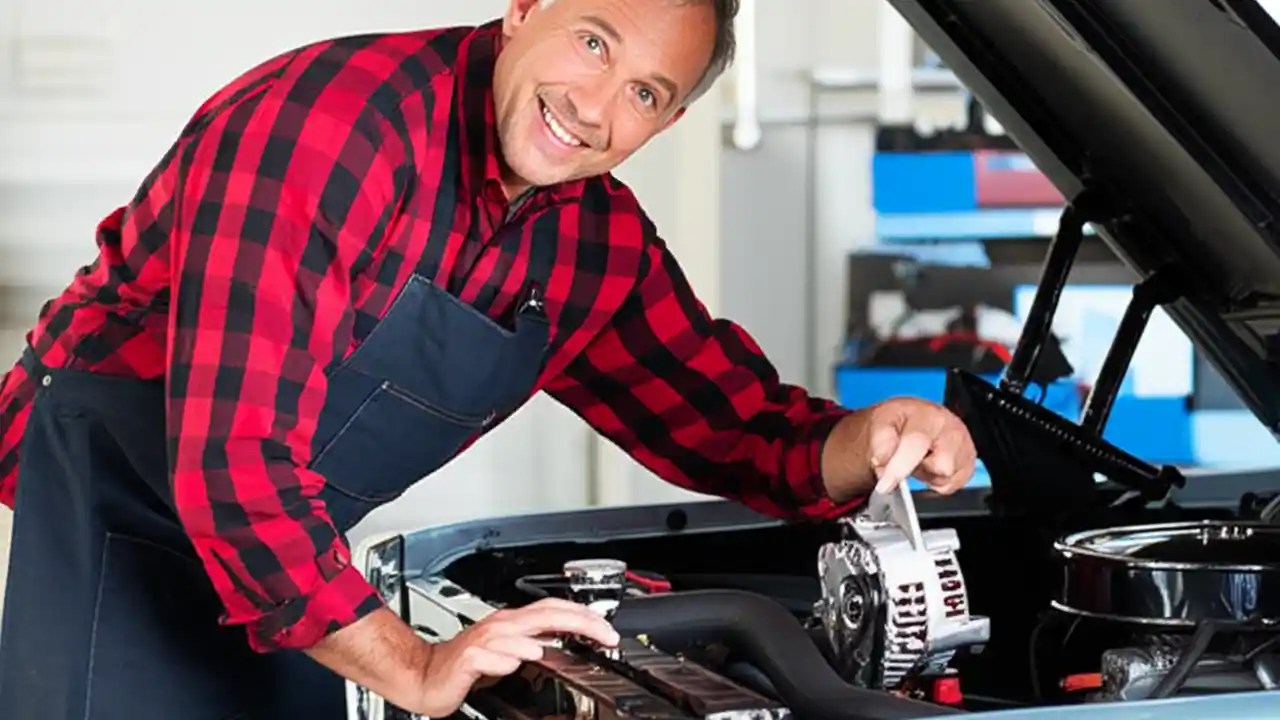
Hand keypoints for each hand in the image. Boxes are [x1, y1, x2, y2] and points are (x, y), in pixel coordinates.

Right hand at [410, 597, 620, 716]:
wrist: (427, 675)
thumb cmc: (467, 665)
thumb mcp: (508, 652)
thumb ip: (533, 644)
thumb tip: (562, 643)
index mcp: (513, 623)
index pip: (554, 610)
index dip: (584, 617)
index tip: (608, 630)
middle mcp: (502, 626)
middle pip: (546, 614)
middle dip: (579, 621)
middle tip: (604, 634)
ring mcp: (486, 640)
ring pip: (517, 633)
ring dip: (537, 639)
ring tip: (553, 648)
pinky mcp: (470, 658)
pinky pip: (490, 656)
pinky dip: (505, 659)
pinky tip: (513, 662)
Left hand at [864, 397, 975, 494]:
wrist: (906, 421)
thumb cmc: (896, 422)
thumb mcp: (879, 424)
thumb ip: (880, 442)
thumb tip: (883, 460)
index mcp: (926, 413)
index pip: (917, 442)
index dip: (899, 467)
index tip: (886, 483)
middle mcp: (951, 426)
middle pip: (943, 465)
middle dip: (918, 469)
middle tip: (905, 462)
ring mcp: (964, 443)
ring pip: (948, 477)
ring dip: (929, 475)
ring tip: (919, 460)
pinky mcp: (969, 460)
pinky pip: (953, 484)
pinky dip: (939, 481)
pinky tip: (930, 466)